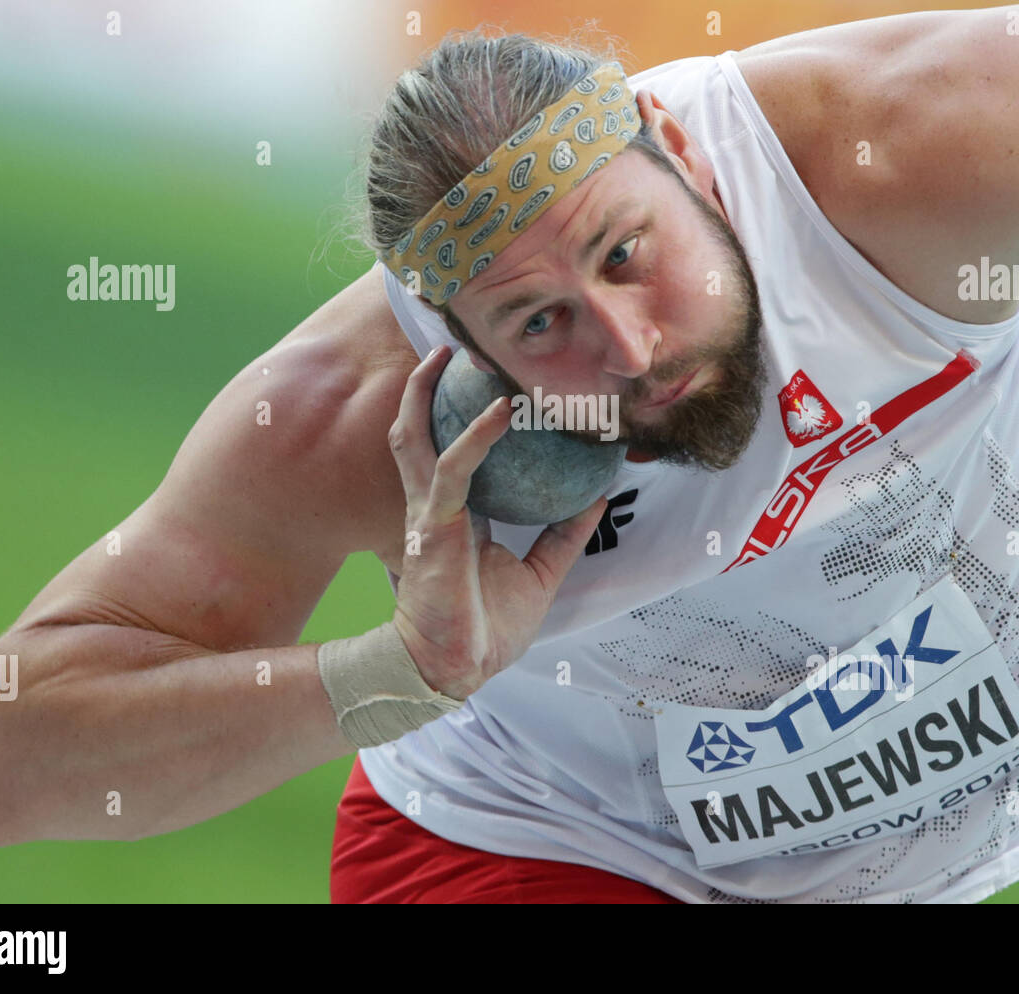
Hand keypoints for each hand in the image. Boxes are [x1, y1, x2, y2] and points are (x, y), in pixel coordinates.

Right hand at [387, 345, 607, 699]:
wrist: (454, 670)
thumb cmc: (485, 629)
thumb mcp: (539, 573)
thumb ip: (565, 532)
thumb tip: (602, 494)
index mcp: (451, 515)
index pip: (447, 451)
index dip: (456, 415)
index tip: (483, 381)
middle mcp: (431, 505)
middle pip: (416, 432)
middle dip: (424, 388)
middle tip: (450, 348)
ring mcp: (426, 513)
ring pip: (416, 437)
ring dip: (426, 393)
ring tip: (448, 355)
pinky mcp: (433, 526)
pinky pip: (454, 468)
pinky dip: (477, 435)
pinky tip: (503, 409)